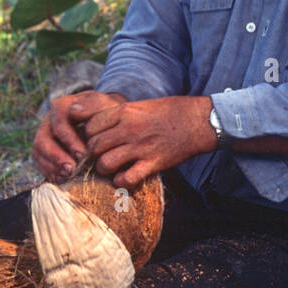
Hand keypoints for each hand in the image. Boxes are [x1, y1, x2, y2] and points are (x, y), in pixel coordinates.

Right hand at [31, 90, 126, 181]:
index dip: (68, 140)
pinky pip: (40, 164)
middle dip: (56, 156)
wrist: (106, 122)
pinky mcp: (45, 152)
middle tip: (71, 170)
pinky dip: (50, 173)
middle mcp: (49, 121)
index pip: (59, 123)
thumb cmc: (106, 113)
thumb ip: (93, 105)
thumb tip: (74, 111)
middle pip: (42, 139)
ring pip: (38, 152)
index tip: (83, 155)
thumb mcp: (104, 105)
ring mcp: (45, 137)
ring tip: (67, 177)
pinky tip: (63, 180)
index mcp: (61, 107)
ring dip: (51, 167)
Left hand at [81, 95, 215, 189]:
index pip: (90, 126)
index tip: (94, 140)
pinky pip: (127, 179)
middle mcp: (129, 129)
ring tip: (110, 168)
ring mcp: (141, 147)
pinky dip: (121, 181)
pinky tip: (124, 177)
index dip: (88, 135)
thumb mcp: (140, 105)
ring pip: (105, 163)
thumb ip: (118, 114)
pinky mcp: (153, 163)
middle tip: (99, 157)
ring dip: (104, 169)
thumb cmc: (170, 111)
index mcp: (125, 112)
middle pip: (94, 146)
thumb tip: (96, 121)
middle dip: (93, 154)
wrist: (198, 121)